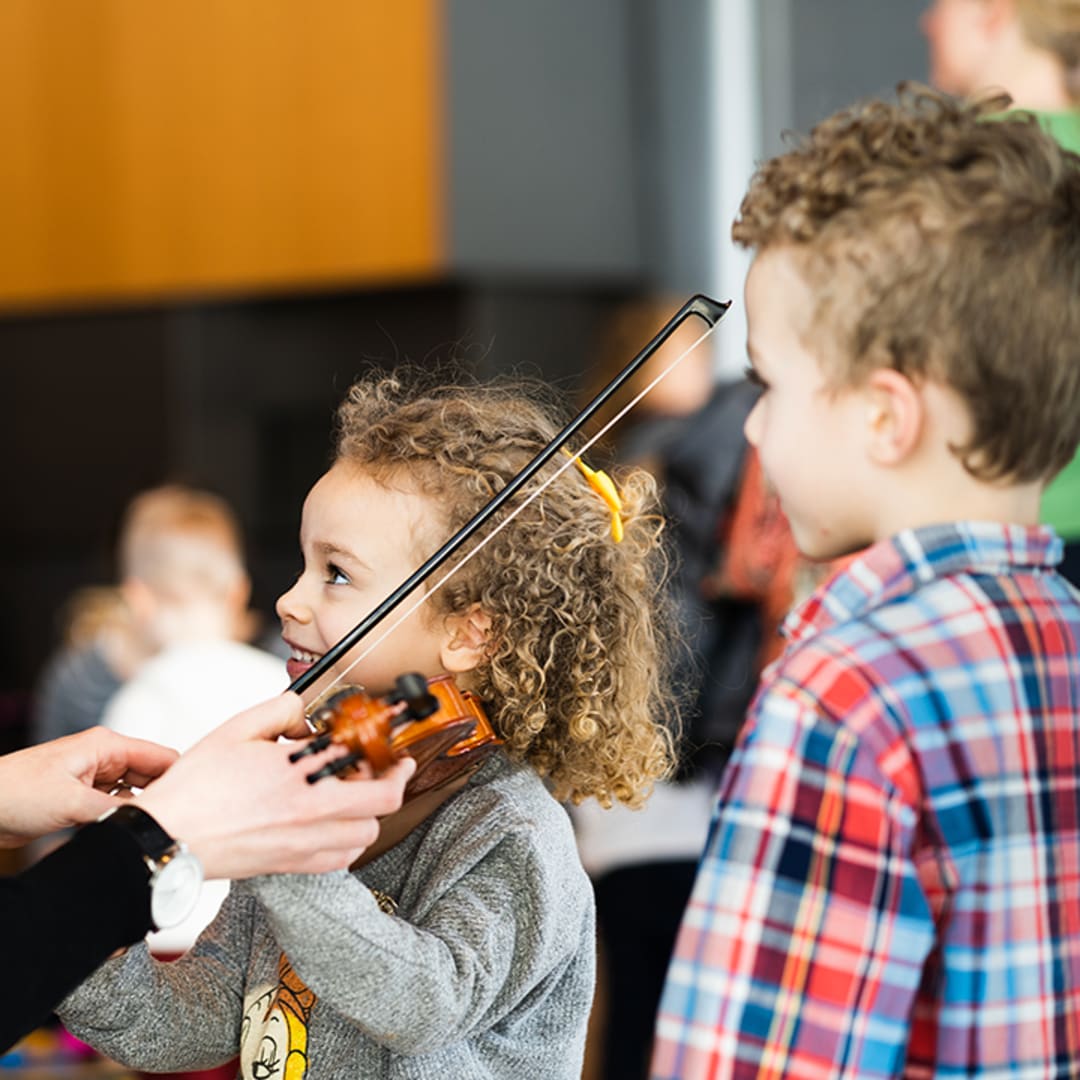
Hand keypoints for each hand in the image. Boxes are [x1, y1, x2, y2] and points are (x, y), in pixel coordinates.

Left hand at [0, 728, 177, 847]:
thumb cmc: (12, 792)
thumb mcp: (72, 803)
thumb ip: (116, 811)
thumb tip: (147, 824)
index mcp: (107, 745)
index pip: (161, 757)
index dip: (180, 777)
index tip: (194, 803)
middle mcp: (104, 758)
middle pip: (151, 776)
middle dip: (162, 797)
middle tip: (172, 824)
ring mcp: (93, 778)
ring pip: (134, 793)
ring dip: (139, 810)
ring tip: (147, 830)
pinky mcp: (81, 798)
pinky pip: (114, 806)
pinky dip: (119, 818)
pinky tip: (122, 832)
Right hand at [136, 692, 414, 878]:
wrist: (166, 838)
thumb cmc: (196, 786)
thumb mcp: (237, 728)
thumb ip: (281, 710)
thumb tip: (306, 715)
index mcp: (301, 775)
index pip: (367, 763)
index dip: (383, 749)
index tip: (387, 744)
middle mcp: (311, 813)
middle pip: (384, 802)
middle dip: (394, 780)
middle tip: (389, 768)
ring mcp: (303, 844)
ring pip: (367, 833)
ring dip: (370, 811)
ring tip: (355, 793)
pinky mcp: (291, 865)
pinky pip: (342, 859)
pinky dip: (348, 840)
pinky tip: (334, 822)